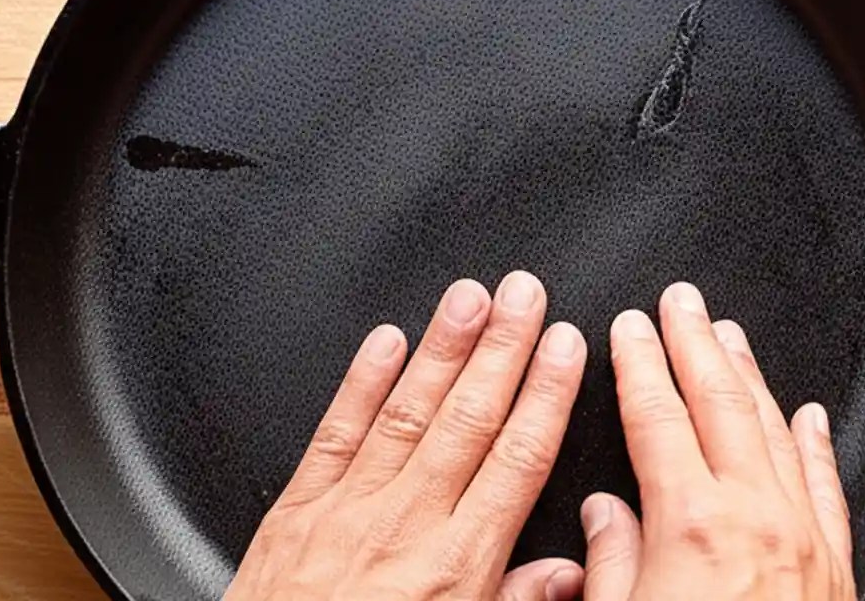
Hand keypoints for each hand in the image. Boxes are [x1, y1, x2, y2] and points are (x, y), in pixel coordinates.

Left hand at [225, 271, 587, 600]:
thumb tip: (568, 571)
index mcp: (456, 565)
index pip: (517, 459)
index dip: (546, 395)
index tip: (564, 347)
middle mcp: (406, 526)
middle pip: (469, 419)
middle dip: (503, 348)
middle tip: (524, 294)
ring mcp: (348, 509)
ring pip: (408, 411)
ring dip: (443, 348)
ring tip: (469, 298)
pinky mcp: (296, 507)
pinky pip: (335, 433)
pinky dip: (360, 383)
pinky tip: (385, 341)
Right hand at [582, 283, 854, 599]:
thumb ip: (609, 558)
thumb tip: (604, 514)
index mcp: (691, 524)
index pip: (657, 415)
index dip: (640, 363)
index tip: (632, 329)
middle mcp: (753, 519)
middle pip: (720, 401)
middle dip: (696, 341)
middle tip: (682, 302)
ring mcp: (801, 539)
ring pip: (775, 429)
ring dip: (749, 374)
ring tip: (731, 336)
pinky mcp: (835, 568)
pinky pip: (827, 486)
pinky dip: (817, 442)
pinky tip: (809, 416)